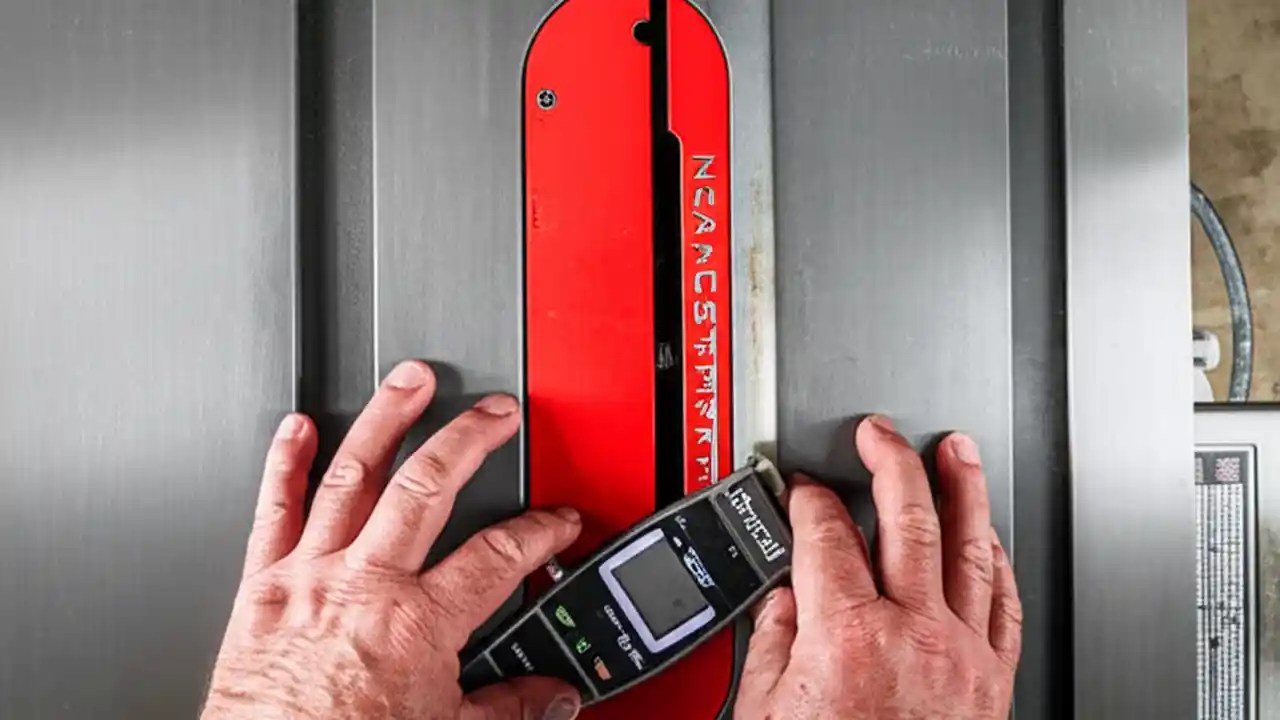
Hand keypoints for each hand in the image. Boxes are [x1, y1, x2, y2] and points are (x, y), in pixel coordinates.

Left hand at [203, 361, 583, 719]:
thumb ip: (507, 706)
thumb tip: (551, 698)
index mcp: (419, 622)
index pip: (500, 556)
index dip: (541, 532)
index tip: (558, 522)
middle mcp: (367, 584)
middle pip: (429, 487)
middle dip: (471, 439)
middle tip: (497, 412)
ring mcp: (312, 574)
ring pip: (354, 475)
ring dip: (386, 420)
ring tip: (411, 380)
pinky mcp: (263, 584)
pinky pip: (273, 509)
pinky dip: (284, 463)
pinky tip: (299, 427)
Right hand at [735, 417, 1021, 718]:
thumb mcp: (768, 712)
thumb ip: (776, 642)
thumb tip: (784, 600)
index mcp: (847, 636)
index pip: (826, 536)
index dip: (809, 501)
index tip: (802, 490)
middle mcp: (912, 635)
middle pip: (907, 519)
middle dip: (891, 461)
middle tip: (880, 434)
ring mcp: (960, 656)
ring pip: (969, 549)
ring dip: (963, 490)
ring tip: (957, 452)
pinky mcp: (992, 683)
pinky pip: (1003, 605)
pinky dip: (997, 563)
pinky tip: (990, 539)